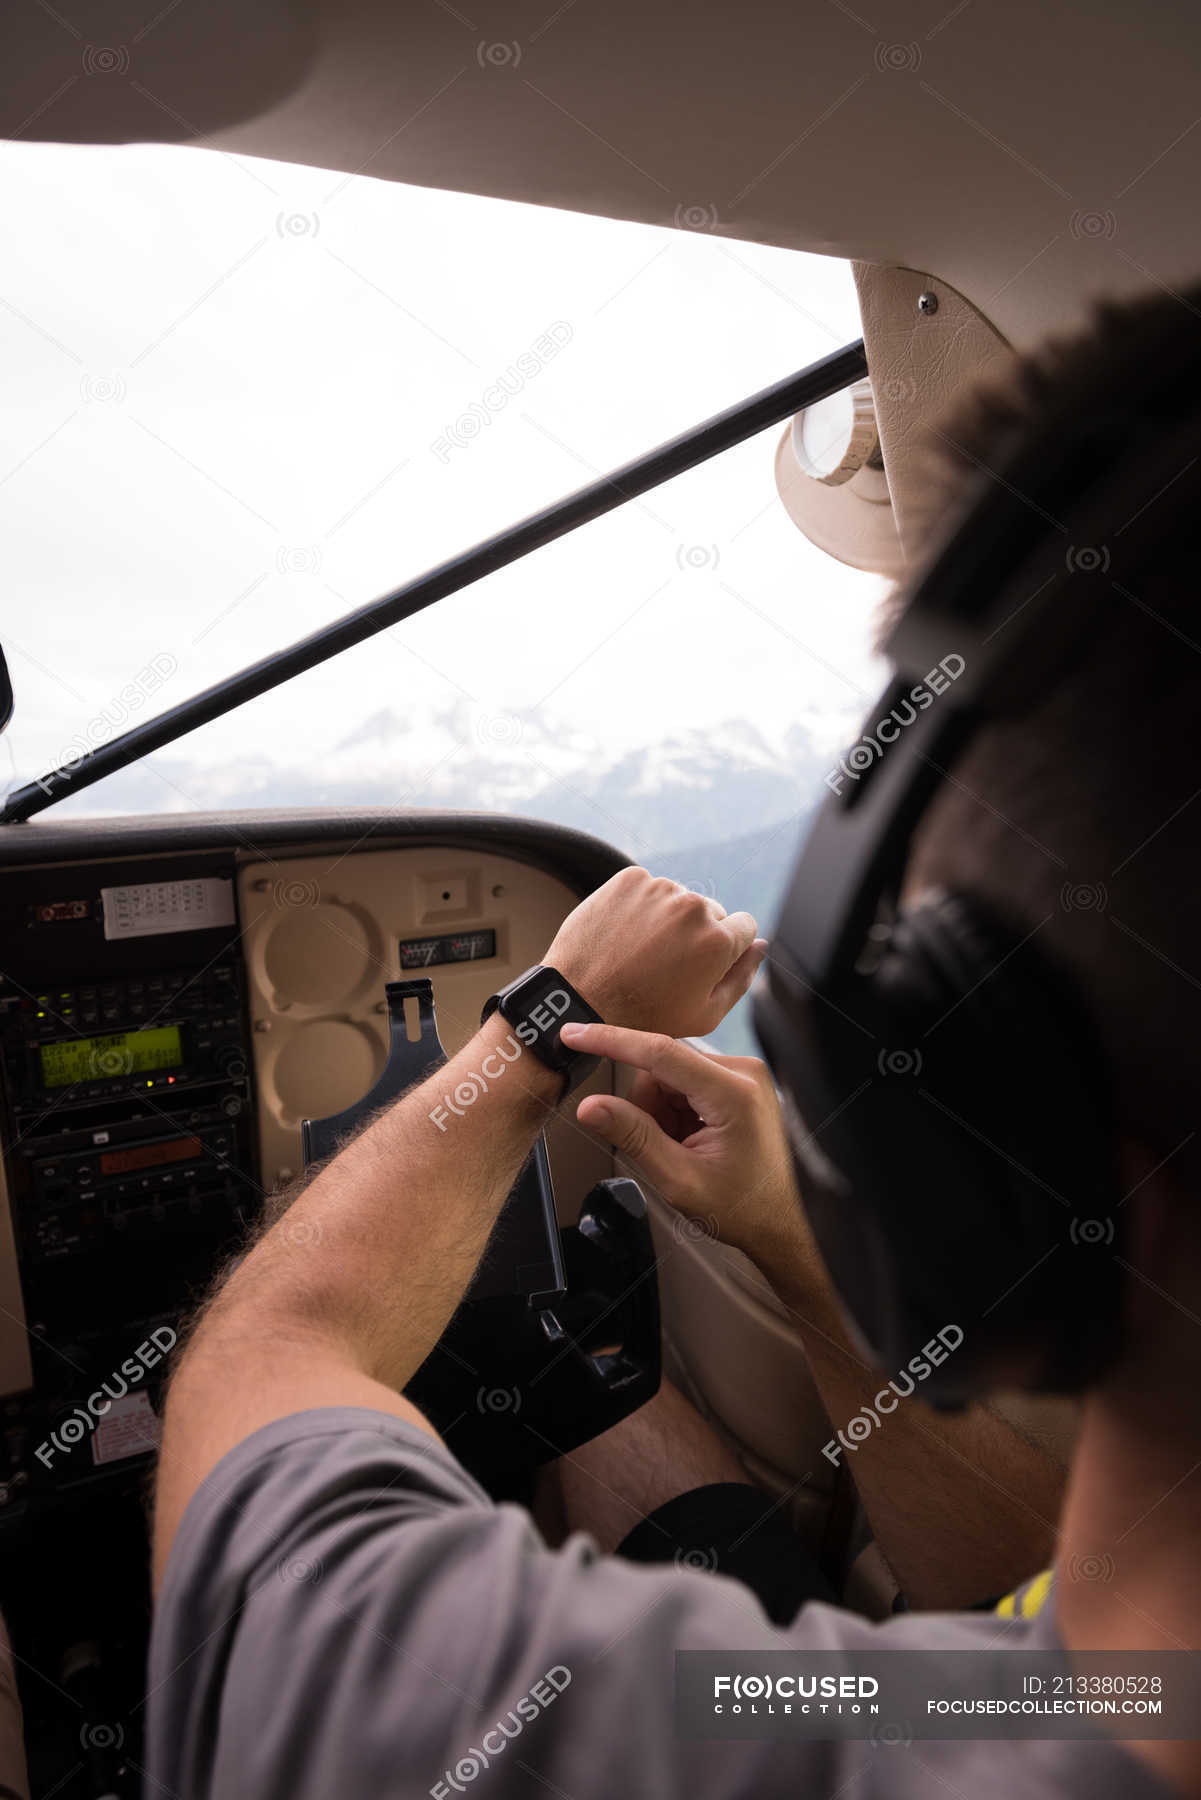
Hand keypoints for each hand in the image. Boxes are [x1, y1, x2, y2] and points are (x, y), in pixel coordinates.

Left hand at [544, 867, 764, 1036]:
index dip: (726, 948)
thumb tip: (761, 946)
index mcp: (718, 941)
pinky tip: (626, 935)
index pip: (745, 926)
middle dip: (696, 933)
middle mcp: (694, 907)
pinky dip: (641, 907)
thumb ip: (742, 977)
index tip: (702, 961)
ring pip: (678, 899)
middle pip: (711, 912)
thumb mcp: (704, 1014)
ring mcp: (660, 889)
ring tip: (641, 952)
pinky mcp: (630, 879)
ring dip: (667, 919)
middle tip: (666, 963)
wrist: (579, 998)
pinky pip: (648, 889)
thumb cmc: (644, 1016)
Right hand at [559, 1021, 815, 1267]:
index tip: (575, 1033)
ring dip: (661, 1111)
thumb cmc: (740, 1208)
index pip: (659, 1052)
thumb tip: (591, 1106)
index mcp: (732, 1094)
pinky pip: (686, 1082)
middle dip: (647, 1106)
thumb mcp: (678, 1178)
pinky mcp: (739, 1082)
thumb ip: (633, 1136)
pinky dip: (675, 1112)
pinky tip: (690, 1140)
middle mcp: (743, 1073)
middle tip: (660, 1147)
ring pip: (670, 1075)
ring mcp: (744, 1075)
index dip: (611, 1041)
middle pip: (662, 1066)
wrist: (777, 1222)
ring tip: (682, 1149)